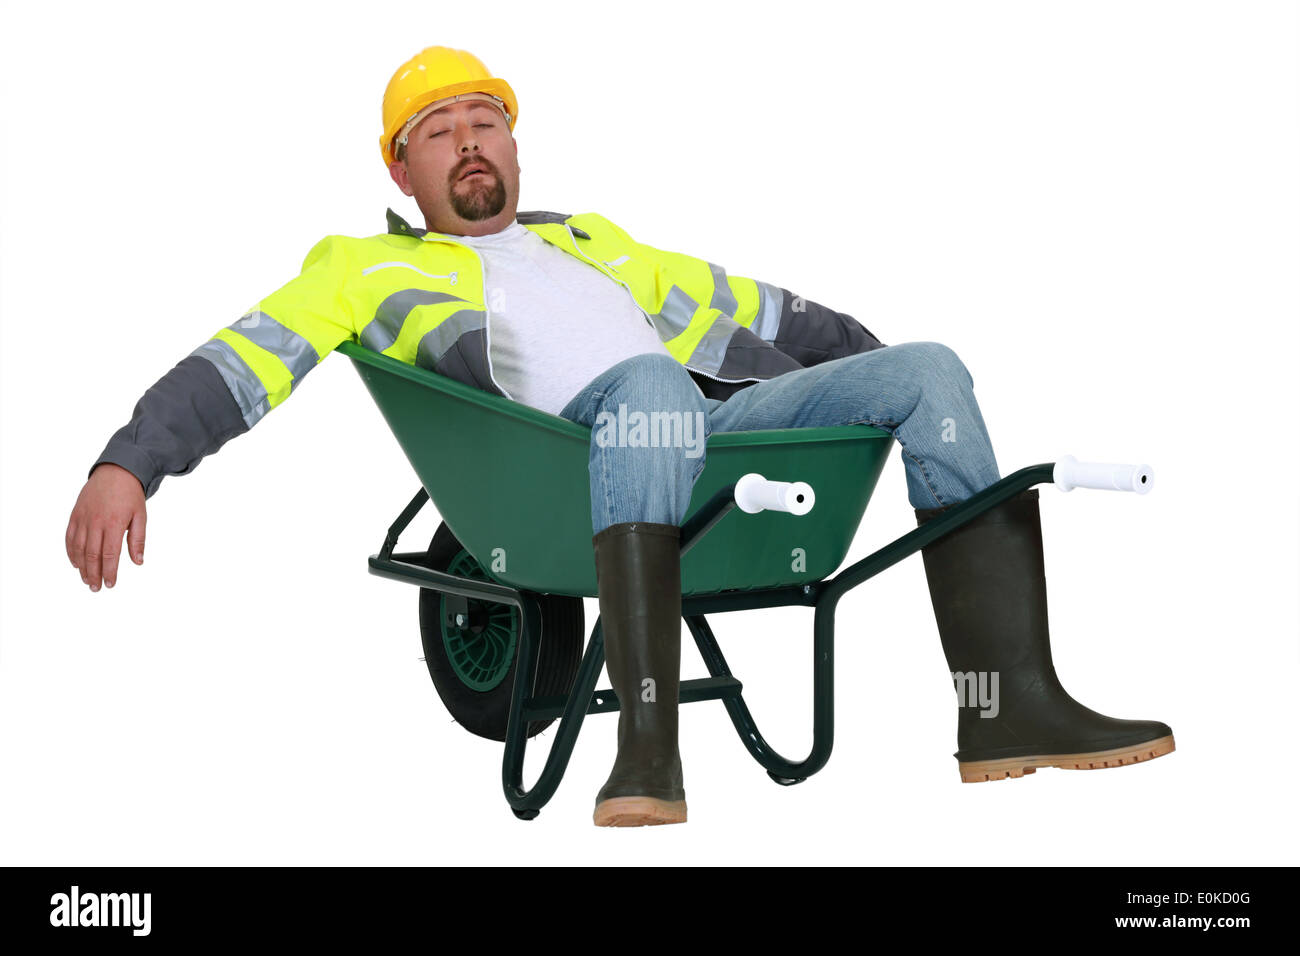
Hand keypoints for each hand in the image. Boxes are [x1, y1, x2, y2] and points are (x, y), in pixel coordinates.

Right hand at [67, 463, 146, 590]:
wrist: (115, 471)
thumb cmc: (131, 495)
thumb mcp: (141, 516)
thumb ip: (138, 540)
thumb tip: (138, 562)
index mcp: (114, 523)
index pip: (110, 554)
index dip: (109, 571)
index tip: (110, 584)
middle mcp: (95, 522)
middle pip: (91, 555)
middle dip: (94, 574)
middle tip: (96, 588)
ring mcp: (83, 518)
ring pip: (78, 548)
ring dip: (81, 567)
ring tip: (87, 580)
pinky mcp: (75, 515)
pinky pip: (69, 537)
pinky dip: (71, 552)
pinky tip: (75, 563)